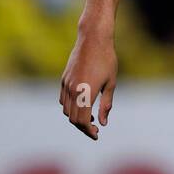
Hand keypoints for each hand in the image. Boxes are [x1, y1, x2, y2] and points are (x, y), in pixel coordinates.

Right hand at [59, 19, 117, 139]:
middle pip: (73, 118)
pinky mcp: (63, 79)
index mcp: (85, 92)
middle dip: (83, 127)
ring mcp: (66, 84)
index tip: (97, 134)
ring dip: (75, 118)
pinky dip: (70, 107)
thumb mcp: (111, 83)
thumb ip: (106, 105)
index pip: (82, 121)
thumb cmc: (107, 60)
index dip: (89, 131)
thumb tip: (103, 123)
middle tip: (95, 129)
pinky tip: (82, 105)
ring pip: (66, 110)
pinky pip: (63, 99)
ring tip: (90, 118)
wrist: (93, 39)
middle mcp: (73, 90)